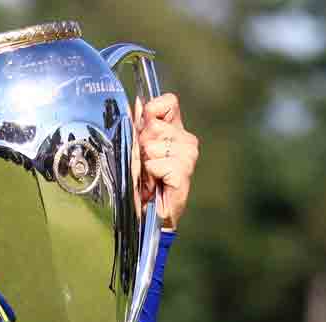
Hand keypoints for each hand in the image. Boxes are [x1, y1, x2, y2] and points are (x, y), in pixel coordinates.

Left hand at [136, 93, 198, 231]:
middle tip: (144, 164)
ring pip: (152, 146)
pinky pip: (155, 164)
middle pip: (153, 125)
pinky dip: (148, 175)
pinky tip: (154, 184)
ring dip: (143, 163)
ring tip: (148, 176)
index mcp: (176, 130)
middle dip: (140, 145)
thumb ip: (139, 126)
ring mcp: (188, 156)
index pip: (169, 102)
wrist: (150, 215)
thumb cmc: (143, 184)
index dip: (151, 111)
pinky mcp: (183, 172)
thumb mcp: (137, 150)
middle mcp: (186, 141)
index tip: (143, 131)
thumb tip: (138, 102)